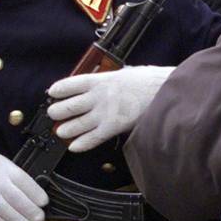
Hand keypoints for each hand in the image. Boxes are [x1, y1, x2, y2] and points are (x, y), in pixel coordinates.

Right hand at [0, 149, 47, 220]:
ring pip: (4, 209)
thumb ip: (19, 180)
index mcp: (6, 169)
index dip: (35, 193)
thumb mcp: (7, 165)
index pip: (23, 180)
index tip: (44, 202)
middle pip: (15, 197)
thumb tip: (36, 198)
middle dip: (30, 210)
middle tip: (39, 218)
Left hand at [47, 66, 174, 151]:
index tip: (52, 92)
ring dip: (66, 129)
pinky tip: (74, 147)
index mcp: (102, 79)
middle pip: (70, 105)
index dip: (60, 89)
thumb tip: (107, 83)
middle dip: (58, 111)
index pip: (73, 83)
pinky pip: (93, 138)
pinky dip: (82, 143)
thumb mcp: (128, 74)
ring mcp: (105, 112)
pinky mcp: (114, 127)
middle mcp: (99, 96)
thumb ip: (113, 80)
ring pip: (77, 123)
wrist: (167, 91)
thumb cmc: (152, 82)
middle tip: (54, 114)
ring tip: (61, 132)